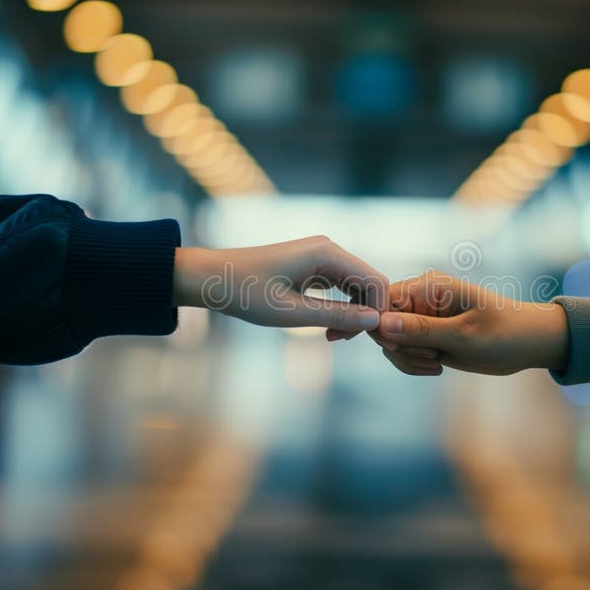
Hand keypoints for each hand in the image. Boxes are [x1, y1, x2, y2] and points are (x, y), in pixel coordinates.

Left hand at [172, 235, 388, 331]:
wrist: (210, 277)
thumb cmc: (245, 293)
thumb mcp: (292, 313)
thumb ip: (336, 316)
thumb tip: (374, 322)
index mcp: (327, 253)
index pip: (375, 281)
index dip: (379, 311)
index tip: (367, 340)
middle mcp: (329, 248)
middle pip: (369, 282)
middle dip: (365, 314)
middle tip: (341, 341)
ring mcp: (322, 254)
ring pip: (356, 286)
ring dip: (352, 312)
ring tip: (331, 337)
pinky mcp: (313, 264)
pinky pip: (340, 285)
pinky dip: (340, 306)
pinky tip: (325, 326)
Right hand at [370, 270, 567, 375]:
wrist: (528, 344)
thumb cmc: (504, 332)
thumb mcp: (464, 335)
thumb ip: (422, 330)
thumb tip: (381, 324)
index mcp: (429, 286)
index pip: (383, 301)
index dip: (382, 326)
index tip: (398, 348)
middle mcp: (421, 299)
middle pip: (382, 324)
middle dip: (399, 347)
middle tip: (430, 357)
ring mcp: (422, 318)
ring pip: (390, 341)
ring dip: (406, 358)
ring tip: (435, 363)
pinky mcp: (427, 335)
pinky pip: (402, 351)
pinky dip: (412, 363)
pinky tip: (436, 368)